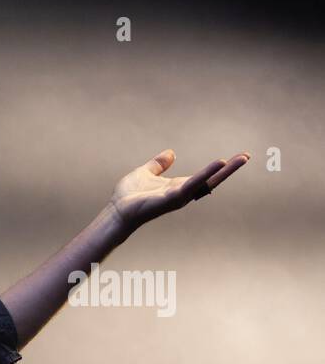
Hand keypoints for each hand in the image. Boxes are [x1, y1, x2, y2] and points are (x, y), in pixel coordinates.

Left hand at [108, 148, 250, 233]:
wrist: (116, 210)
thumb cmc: (128, 196)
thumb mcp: (145, 172)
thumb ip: (159, 164)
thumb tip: (171, 152)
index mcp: (179, 186)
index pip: (205, 175)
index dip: (220, 167)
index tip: (238, 157)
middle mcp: (183, 192)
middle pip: (212, 180)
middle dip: (230, 169)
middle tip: (247, 156)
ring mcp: (179, 196)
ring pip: (206, 182)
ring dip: (224, 171)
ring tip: (241, 158)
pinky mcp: (172, 198)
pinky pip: (192, 185)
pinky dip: (205, 174)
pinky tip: (219, 163)